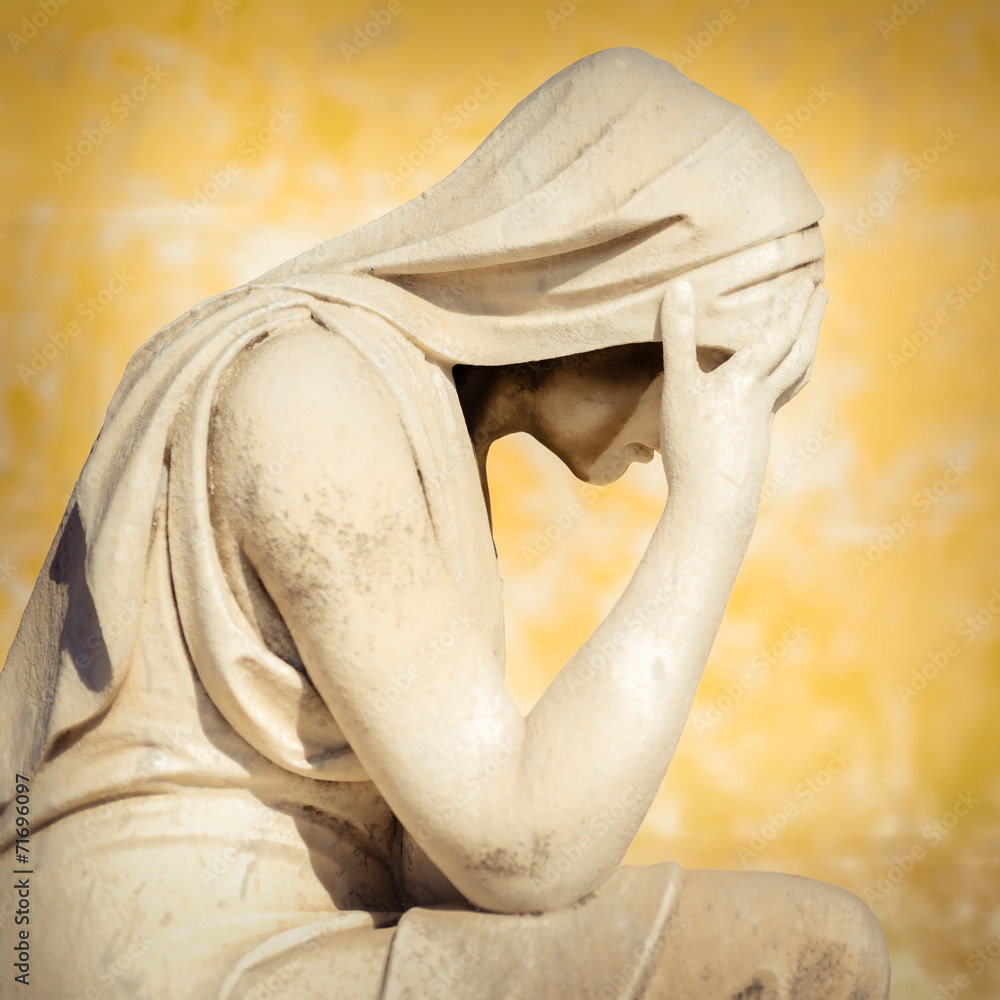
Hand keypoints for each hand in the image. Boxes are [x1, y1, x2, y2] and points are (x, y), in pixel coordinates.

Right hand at [657, 276, 828, 513]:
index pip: (780, 333)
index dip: (796, 305)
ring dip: (804, 351)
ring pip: (794, 379)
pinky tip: (770, 388)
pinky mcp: (754, 441)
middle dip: (811, 321)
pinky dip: (784, 381)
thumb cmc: (693, 444)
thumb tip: (680, 286)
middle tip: (822, 295)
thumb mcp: (679, 385)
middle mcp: (764, 398)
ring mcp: (761, 422)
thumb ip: (679, 335)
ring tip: (808, 336)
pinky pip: (778, 400)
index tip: (811, 280)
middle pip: (799, 353)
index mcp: (749, 379)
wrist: (712, 503)